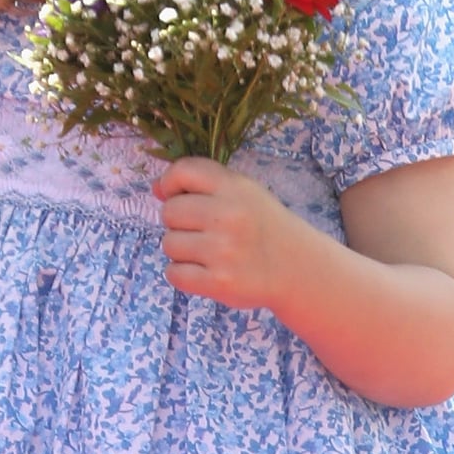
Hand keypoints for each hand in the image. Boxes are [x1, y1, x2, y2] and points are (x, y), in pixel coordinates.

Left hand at [154, 159, 302, 311]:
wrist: (297, 267)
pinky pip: (174, 274)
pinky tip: (203, 270)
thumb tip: (156, 188)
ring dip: (181, 250)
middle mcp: (228, 216)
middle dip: (178, 222)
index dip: (169, 183)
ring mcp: (223, 251)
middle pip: (169, 211)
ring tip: (206, 252)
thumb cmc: (262, 226)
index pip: (183, 171)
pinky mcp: (218, 282)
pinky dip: (182, 274)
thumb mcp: (243, 192)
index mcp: (235, 188)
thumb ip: (203, 184)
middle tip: (200, 230)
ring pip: (169, 244)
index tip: (174, 194)